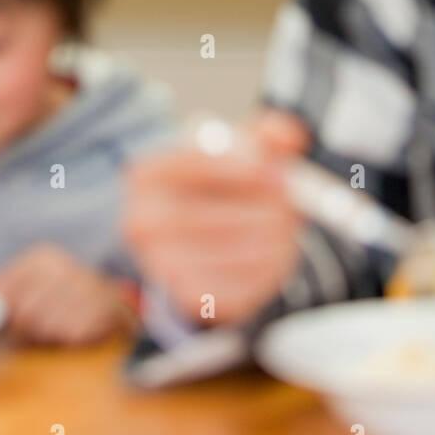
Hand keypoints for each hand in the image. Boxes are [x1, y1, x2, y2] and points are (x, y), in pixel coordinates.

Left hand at [0, 243, 136, 345]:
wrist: (111, 306)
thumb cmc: (60, 298)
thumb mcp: (29, 287)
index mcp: (41, 258)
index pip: (5, 292)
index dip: (7, 315)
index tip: (16, 322)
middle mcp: (63, 266)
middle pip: (24, 312)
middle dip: (27, 330)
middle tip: (38, 332)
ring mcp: (85, 285)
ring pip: (46, 325)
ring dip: (48, 336)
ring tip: (57, 331)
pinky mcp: (102, 308)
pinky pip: (71, 334)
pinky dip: (69, 339)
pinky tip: (74, 333)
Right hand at [123, 116, 309, 325]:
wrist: (189, 234)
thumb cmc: (217, 182)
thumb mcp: (235, 150)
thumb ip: (266, 135)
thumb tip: (290, 136)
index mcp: (146, 176)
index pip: (199, 164)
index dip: (245, 168)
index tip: (278, 171)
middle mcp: (142, 223)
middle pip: (221, 215)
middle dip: (269, 209)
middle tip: (292, 204)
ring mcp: (160, 265)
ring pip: (237, 252)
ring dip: (276, 239)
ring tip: (286, 227)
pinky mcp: (188, 298)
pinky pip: (241, 287)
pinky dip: (268, 269)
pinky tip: (273, 253)